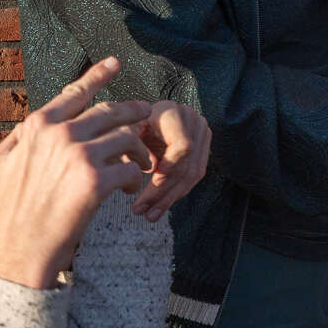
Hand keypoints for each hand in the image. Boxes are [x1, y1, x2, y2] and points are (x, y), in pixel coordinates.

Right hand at [0, 57, 151, 288]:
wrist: (20, 247)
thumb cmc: (10, 209)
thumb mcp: (0, 163)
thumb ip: (18, 137)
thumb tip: (31, 122)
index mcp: (38, 126)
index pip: (74, 94)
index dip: (97, 75)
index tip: (114, 63)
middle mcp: (59, 134)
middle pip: (110, 112)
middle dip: (133, 112)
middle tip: (147, 115)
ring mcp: (78, 156)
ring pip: (126, 139)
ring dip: (138, 151)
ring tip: (142, 164)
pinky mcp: (96, 181)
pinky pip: (130, 170)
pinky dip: (135, 180)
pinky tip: (130, 191)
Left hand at [132, 101, 209, 222]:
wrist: (146, 117)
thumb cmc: (130, 124)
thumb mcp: (124, 130)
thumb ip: (128, 144)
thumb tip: (141, 170)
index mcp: (172, 113)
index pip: (183, 146)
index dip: (171, 167)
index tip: (152, 183)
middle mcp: (192, 121)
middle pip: (187, 164)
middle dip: (164, 191)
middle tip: (143, 211)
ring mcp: (201, 134)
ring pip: (193, 174)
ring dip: (171, 198)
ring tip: (150, 215)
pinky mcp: (203, 148)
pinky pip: (195, 175)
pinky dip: (177, 192)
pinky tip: (161, 206)